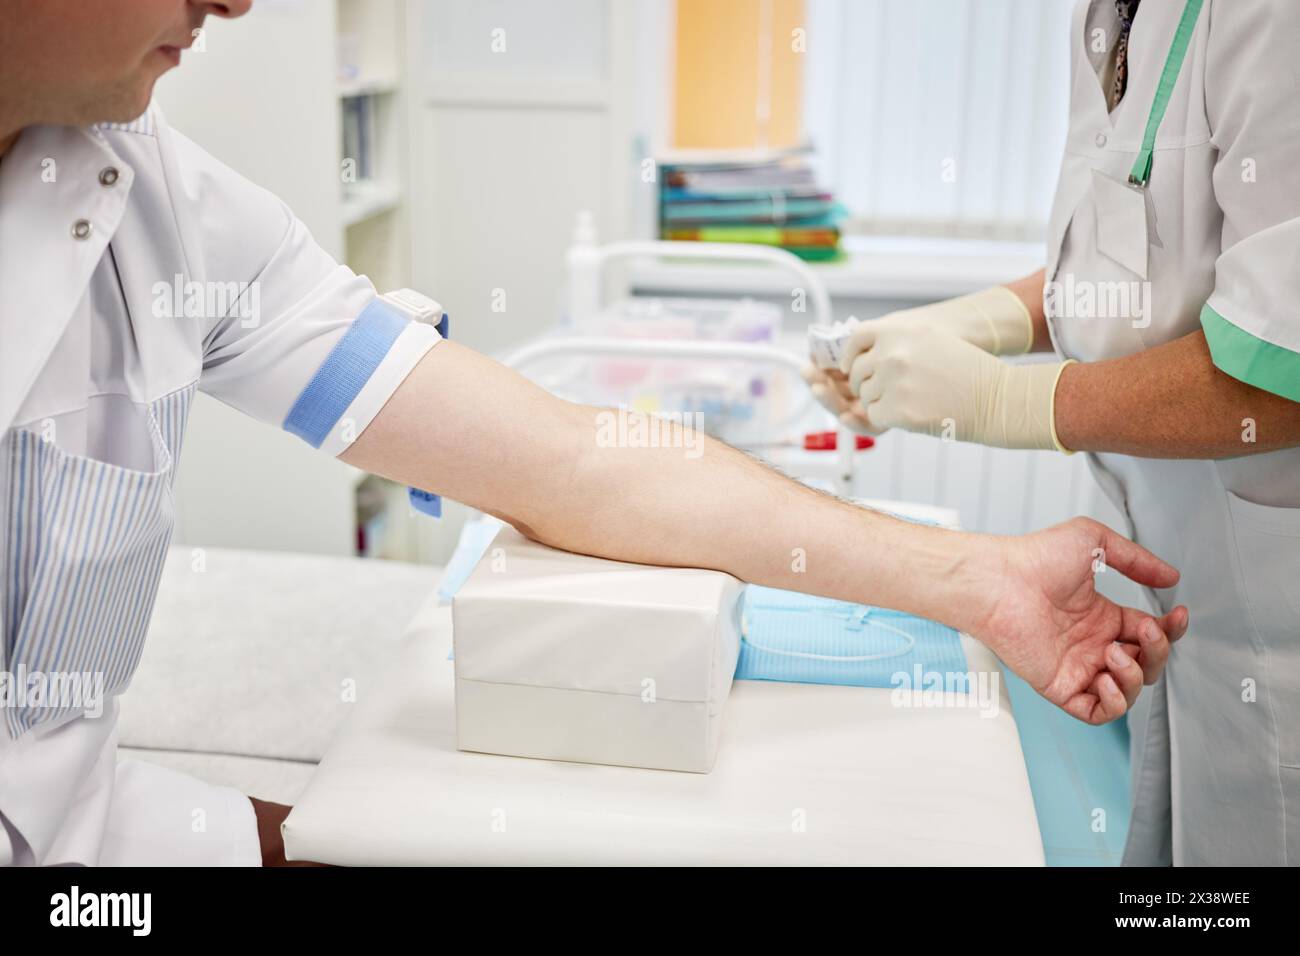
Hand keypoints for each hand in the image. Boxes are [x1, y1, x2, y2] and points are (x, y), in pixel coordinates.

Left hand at [802, 285, 1032, 434]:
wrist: (996, 398)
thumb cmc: (968, 372)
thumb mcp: (931, 340)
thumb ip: (895, 343)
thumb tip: (859, 356)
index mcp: (900, 331)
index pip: (857, 338)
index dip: (850, 355)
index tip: (848, 366)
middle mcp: (892, 353)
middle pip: (857, 372)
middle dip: (867, 384)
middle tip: (890, 391)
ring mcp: (893, 382)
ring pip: (866, 397)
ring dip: (882, 402)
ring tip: (914, 400)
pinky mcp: (898, 410)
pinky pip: (876, 416)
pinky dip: (890, 418)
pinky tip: (914, 413)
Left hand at [971, 517, 1188, 723]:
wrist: (998, 580)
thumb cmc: (1034, 557)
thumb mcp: (1095, 542)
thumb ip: (1137, 559)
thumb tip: (1171, 577)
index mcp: (1100, 616)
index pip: (1148, 634)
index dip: (1169, 630)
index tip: (1177, 613)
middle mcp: (1091, 644)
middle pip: (1146, 665)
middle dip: (1158, 651)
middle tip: (1146, 630)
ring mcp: (1076, 666)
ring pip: (1126, 692)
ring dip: (1135, 676)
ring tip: (1115, 651)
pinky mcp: (1058, 685)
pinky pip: (1096, 713)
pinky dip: (1113, 703)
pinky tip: (1107, 678)